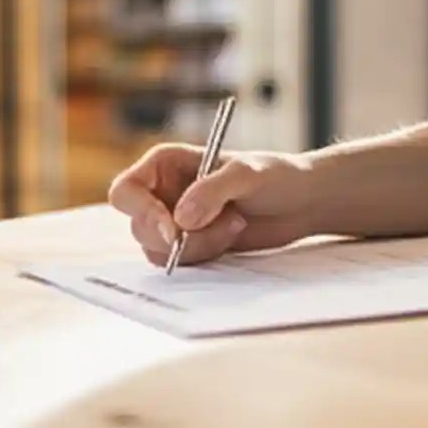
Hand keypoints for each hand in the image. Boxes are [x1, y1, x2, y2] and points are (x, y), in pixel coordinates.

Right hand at [108, 144, 313, 266]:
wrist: (301, 201)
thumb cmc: (275, 175)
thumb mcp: (247, 174)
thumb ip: (212, 190)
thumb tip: (180, 218)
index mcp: (165, 164)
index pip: (126, 190)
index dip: (141, 212)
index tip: (172, 231)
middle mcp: (162, 192)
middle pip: (140, 227)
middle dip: (179, 237)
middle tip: (223, 224)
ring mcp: (174, 222)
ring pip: (159, 250)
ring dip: (200, 245)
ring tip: (234, 223)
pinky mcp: (191, 245)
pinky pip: (181, 262)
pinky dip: (207, 254)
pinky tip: (233, 234)